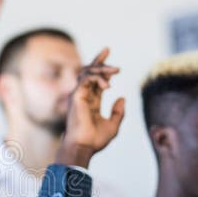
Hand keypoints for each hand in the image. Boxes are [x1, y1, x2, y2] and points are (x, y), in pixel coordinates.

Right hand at [55, 47, 124, 167]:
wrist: (84, 147)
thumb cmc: (95, 140)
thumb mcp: (113, 125)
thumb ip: (118, 112)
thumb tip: (122, 98)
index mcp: (91, 102)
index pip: (96, 81)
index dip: (103, 71)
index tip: (113, 63)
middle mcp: (83, 96)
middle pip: (89, 72)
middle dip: (98, 60)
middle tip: (108, 49)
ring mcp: (78, 95)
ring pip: (87, 72)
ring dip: (101, 67)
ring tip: (116, 70)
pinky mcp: (76, 95)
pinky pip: (86, 79)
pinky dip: (97, 78)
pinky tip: (108, 85)